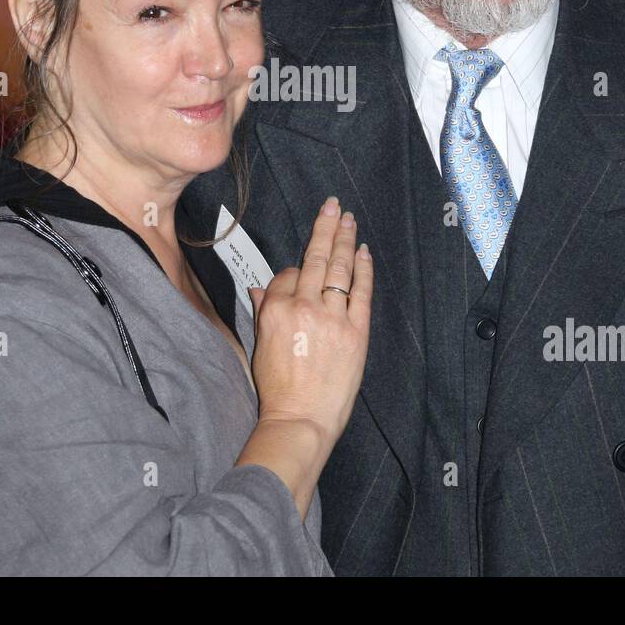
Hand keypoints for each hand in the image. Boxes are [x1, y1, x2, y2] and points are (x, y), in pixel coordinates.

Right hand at [247, 196, 372, 443]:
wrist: (301, 419)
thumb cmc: (278, 389)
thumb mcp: (260, 346)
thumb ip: (263, 312)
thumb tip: (260, 289)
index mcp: (275, 310)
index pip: (286, 274)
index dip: (293, 272)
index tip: (299, 274)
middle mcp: (303, 307)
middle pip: (316, 259)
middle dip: (325, 228)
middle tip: (333, 205)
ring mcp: (332, 318)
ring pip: (339, 270)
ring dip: (346, 240)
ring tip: (349, 219)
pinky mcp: (355, 331)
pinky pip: (360, 292)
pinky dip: (363, 270)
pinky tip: (364, 252)